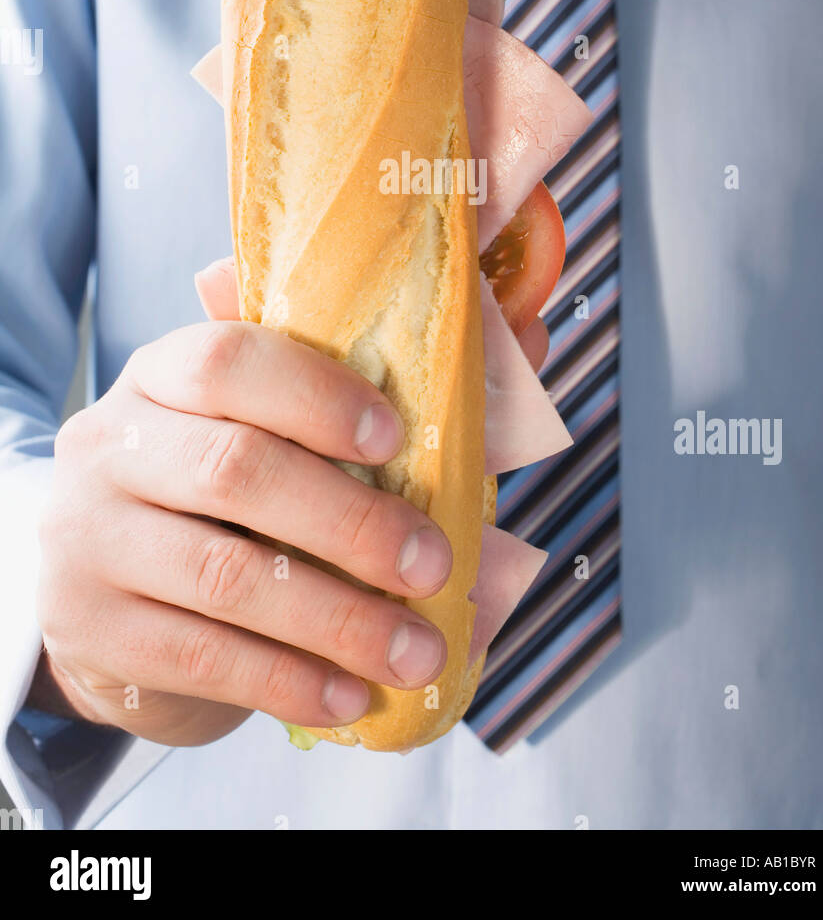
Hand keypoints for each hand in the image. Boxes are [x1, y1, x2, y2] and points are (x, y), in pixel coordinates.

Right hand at [34, 264, 456, 746]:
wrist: (106, 594)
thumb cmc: (221, 498)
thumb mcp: (269, 433)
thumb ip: (369, 390)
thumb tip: (523, 335)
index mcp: (161, 374)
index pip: (225, 359)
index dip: (316, 396)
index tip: (396, 441)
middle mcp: (110, 445)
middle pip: (232, 470)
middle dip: (350, 522)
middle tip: (432, 565)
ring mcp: (88, 539)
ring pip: (224, 575)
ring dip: (339, 621)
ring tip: (417, 652)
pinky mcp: (91, 630)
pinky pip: (202, 658)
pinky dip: (290, 682)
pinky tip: (350, 697)